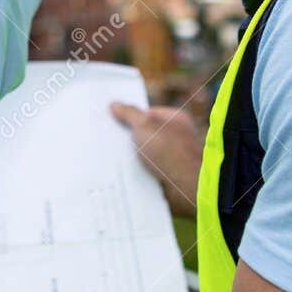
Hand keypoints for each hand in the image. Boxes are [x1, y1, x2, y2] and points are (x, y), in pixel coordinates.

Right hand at [111, 102, 203, 217]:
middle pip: (143, 134)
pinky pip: (144, 172)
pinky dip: (134, 173)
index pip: (147, 113)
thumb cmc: (170, 151)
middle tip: (104, 137)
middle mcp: (174, 138)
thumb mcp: (145, 124)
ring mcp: (170, 159)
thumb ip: (129, 113)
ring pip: (143, 155)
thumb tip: (114, 105)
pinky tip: (119, 173)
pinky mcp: (165, 177)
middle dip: (126, 137)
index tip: (109, 117)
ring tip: (106, 157)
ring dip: (129, 157)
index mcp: (174, 120)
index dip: (128, 115)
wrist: (187, 186)